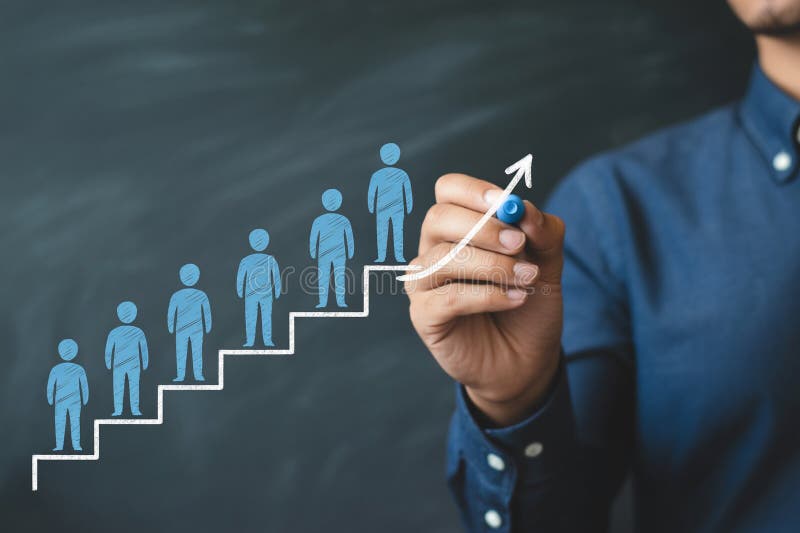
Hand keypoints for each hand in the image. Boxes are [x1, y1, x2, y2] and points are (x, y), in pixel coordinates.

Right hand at [406, 174, 564, 425]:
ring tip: (527, 278)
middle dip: (484, 228)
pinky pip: (448, 297)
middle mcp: (434, 249)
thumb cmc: (528, 305)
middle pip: (439, 218)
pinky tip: (515, 300)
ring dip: (492, 265)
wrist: (525, 359)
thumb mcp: (548, 261)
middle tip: (519, 244)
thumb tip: (523, 209)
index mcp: (458, 227)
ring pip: (443, 258)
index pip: (448, 190)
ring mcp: (424, 282)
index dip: (473, 191)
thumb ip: (542, 231)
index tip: (505, 203)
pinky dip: (487, 295)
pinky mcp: (424, 315)